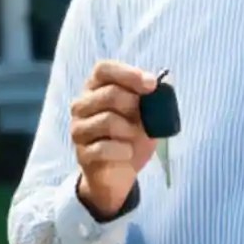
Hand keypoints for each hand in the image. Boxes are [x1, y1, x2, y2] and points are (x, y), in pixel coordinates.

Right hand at [70, 60, 158, 219]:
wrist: (121, 173)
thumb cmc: (132, 136)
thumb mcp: (148, 115)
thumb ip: (153, 99)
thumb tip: (164, 84)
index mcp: (96, 88)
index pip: (103, 69)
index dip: (128, 74)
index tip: (151, 85)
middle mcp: (82, 105)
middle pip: (109, 94)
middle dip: (134, 106)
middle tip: (144, 119)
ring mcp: (78, 129)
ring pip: (107, 120)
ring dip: (130, 131)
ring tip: (133, 138)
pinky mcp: (81, 153)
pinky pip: (104, 147)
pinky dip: (123, 151)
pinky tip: (126, 153)